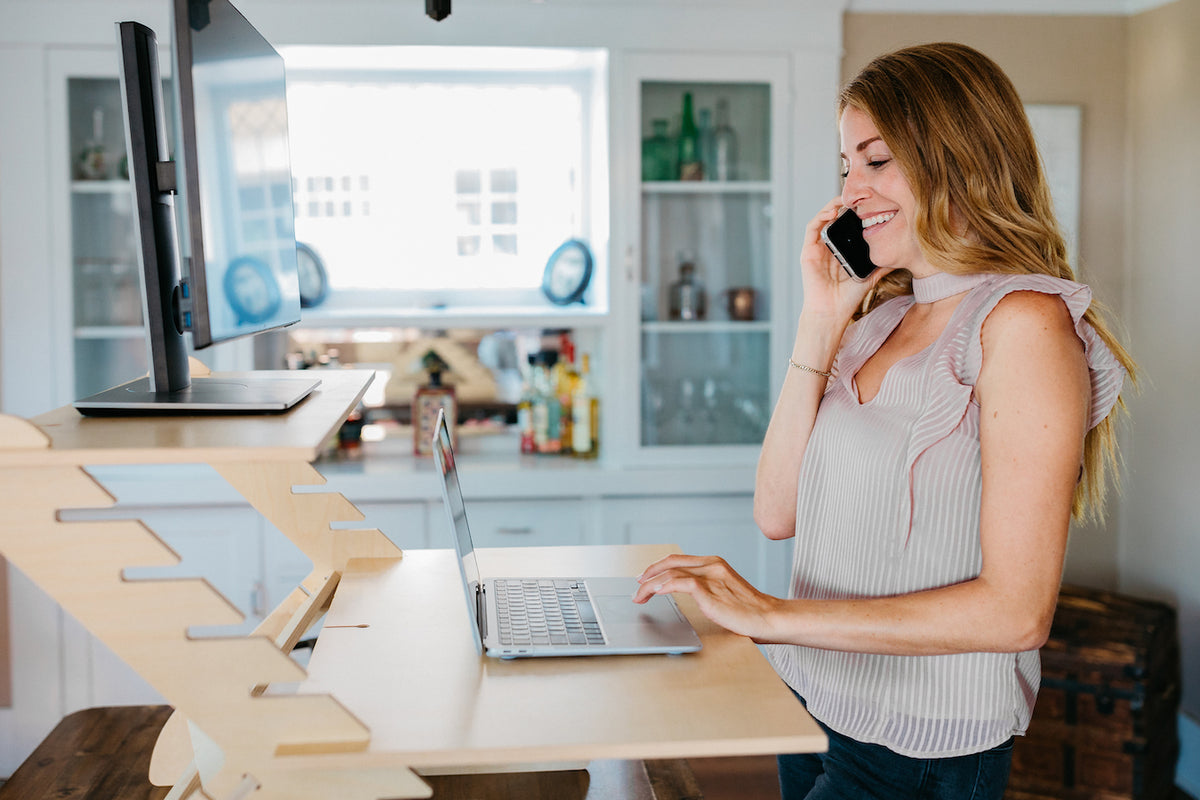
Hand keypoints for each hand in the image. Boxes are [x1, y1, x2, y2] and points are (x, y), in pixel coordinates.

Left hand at [633, 554, 781, 641]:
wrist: (769, 618)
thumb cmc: (749, 611)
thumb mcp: (723, 594)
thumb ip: (706, 590)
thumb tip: (683, 594)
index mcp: (714, 564)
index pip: (678, 559)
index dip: (658, 566)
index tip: (645, 577)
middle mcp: (711, 565)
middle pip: (670, 562)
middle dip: (649, 573)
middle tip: (636, 585)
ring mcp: (710, 576)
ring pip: (670, 572)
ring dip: (649, 584)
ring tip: (638, 596)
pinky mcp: (710, 591)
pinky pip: (680, 583)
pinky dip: (663, 586)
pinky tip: (654, 593)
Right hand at [799, 197, 891, 321]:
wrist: (831, 313)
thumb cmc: (848, 298)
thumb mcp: (871, 276)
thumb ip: (883, 263)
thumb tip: (904, 254)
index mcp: (842, 250)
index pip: (848, 225)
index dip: (856, 212)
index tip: (870, 202)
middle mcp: (829, 247)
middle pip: (836, 218)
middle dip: (846, 204)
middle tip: (860, 194)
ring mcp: (817, 248)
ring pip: (823, 218)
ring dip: (832, 205)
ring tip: (846, 199)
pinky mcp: (808, 251)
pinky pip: (811, 228)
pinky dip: (821, 216)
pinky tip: (832, 211)